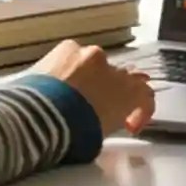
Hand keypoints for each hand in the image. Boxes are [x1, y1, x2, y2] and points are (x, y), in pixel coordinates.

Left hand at [31, 40, 155, 135]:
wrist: (39, 119)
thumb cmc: (71, 134)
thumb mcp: (101, 137)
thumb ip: (112, 121)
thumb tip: (106, 120)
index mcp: (129, 93)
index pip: (146, 96)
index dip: (140, 111)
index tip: (128, 124)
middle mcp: (115, 69)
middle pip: (120, 77)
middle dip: (110, 91)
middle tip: (95, 107)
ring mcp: (91, 56)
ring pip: (94, 65)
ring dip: (86, 78)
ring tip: (68, 97)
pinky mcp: (67, 48)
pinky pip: (72, 57)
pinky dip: (66, 68)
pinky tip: (54, 83)